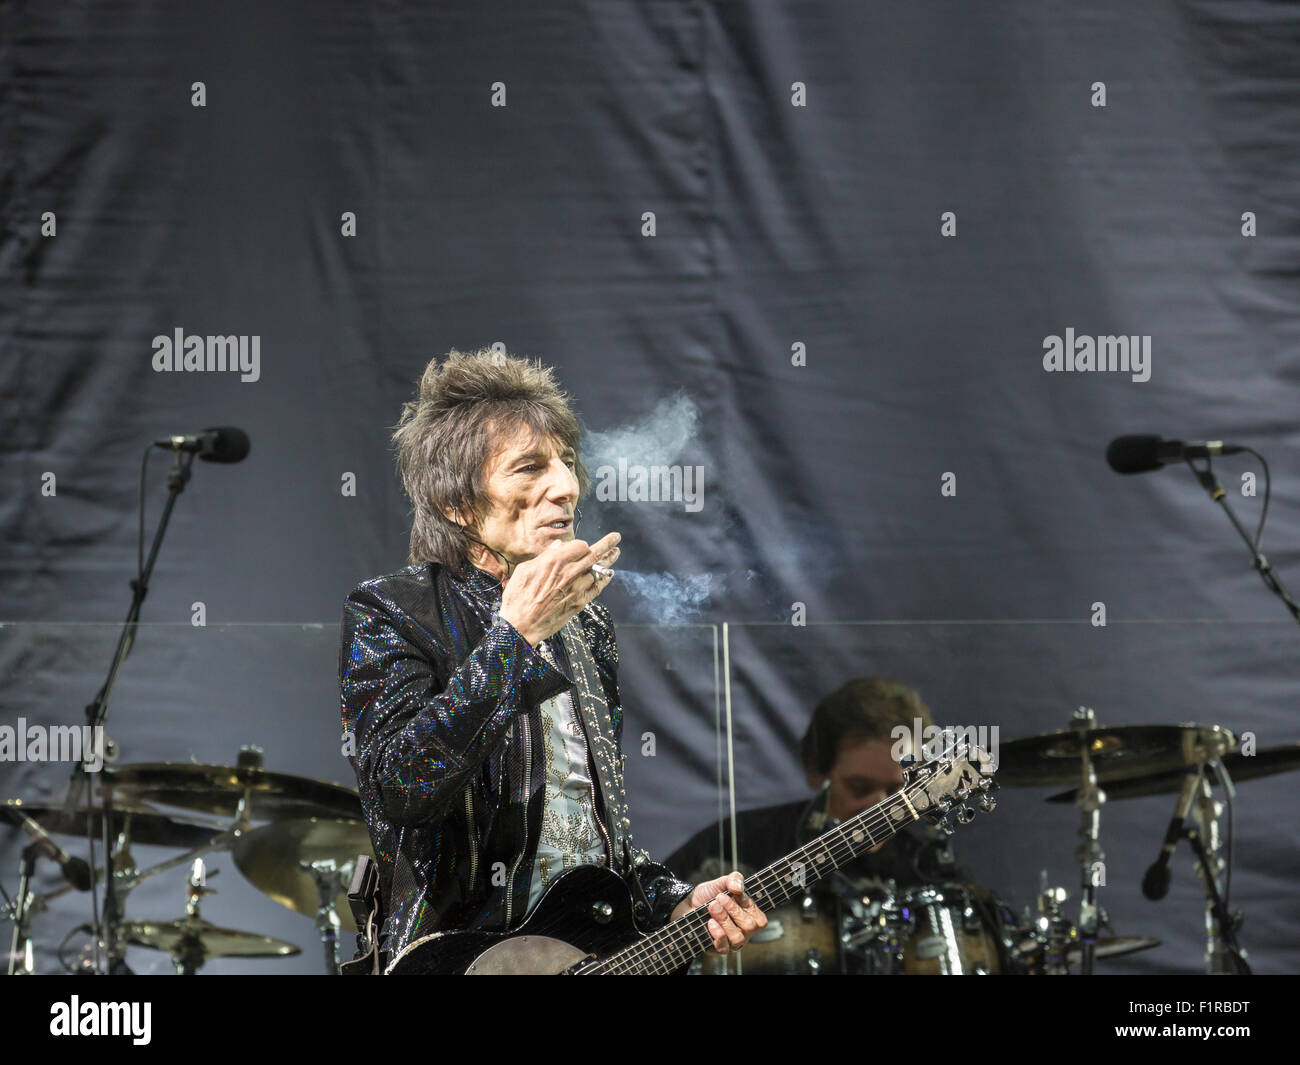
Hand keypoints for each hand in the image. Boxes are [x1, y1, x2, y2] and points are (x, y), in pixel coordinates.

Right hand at [498, 532, 619, 645]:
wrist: (521, 625)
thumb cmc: (518, 597)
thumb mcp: (524, 570)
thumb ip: (544, 556)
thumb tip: (557, 546)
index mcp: (554, 561)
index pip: (579, 545)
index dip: (580, 544)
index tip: (580, 546)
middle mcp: (569, 573)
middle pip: (594, 554)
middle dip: (607, 544)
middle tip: (616, 537)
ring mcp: (576, 588)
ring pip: (598, 570)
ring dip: (609, 560)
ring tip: (615, 553)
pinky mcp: (579, 603)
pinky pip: (597, 588)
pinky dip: (605, 579)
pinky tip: (609, 574)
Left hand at [671, 872, 766, 954]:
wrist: (686, 903)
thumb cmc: (707, 895)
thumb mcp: (721, 882)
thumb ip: (734, 879)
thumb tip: (739, 888)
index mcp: (748, 917)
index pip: (760, 919)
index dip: (748, 905)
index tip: (735, 893)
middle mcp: (742, 932)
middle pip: (750, 927)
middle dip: (733, 910)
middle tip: (718, 898)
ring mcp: (730, 941)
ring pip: (738, 938)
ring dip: (724, 920)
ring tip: (712, 907)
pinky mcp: (716, 948)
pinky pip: (724, 948)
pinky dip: (718, 934)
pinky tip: (710, 922)